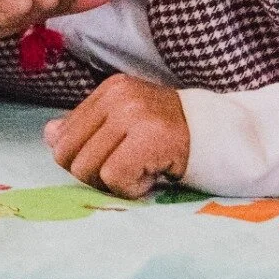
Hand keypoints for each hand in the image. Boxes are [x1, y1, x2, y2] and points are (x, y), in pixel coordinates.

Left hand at [43, 74, 189, 198]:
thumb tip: (50, 136)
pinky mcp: (151, 136)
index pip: (62, 137)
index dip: (82, 161)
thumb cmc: (172, 137)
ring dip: (115, 183)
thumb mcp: (125, 125)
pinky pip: (114, 177)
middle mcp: (118, 95)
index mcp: (108, 90)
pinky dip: (132, 188)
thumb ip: (87, 129)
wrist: (228, 139)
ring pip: (87, 168)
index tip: (116, 160)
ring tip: (144, 169)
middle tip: (129, 170)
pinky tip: (154, 175)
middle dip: (94, 175)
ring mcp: (134, 113)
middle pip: (68, 155)